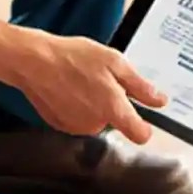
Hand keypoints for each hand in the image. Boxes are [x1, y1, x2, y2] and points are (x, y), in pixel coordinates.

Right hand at [13, 31, 168, 142]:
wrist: (33, 62)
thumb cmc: (72, 58)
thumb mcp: (114, 62)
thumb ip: (140, 86)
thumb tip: (159, 101)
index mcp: (113, 110)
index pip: (141, 135)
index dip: (144, 125)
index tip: (143, 114)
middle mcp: (96, 124)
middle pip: (116, 121)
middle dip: (113, 103)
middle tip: (102, 78)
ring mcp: (76, 127)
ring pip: (96, 119)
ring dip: (94, 104)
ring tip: (82, 79)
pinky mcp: (60, 125)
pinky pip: (77, 119)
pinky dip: (76, 106)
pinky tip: (68, 87)